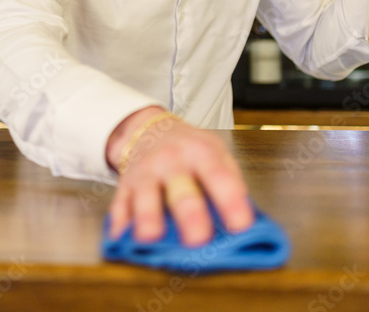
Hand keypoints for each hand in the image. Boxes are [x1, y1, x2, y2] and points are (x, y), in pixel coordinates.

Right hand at [105, 106, 253, 246]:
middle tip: (198, 240)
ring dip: (148, 217)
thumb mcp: (215, 151)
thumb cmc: (188, 149)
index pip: (219, 175)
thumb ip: (230, 180)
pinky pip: (120, 204)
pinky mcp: (125, 186)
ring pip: (146, 197)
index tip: (241, 225)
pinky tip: (122, 237)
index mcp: (201, 152)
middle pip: (181, 190)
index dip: (230, 200)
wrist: (148, 129)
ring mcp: (146, 173)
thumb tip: (248, 219)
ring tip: (151, 237)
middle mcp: (172, 161)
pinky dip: (120, 222)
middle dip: (190, 215)